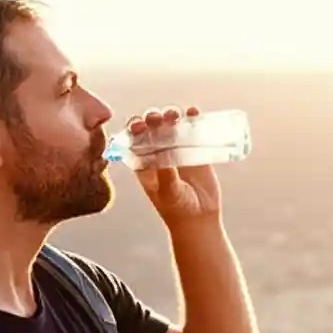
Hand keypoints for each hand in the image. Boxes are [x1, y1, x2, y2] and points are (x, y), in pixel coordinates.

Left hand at [128, 106, 222, 228]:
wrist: (199, 219)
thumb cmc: (177, 209)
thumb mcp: (169, 192)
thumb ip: (166, 174)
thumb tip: (163, 153)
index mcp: (143, 162)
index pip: (133, 139)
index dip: (133, 129)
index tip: (138, 125)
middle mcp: (158, 152)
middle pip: (152, 127)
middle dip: (152, 118)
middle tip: (158, 117)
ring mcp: (177, 149)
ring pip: (171, 124)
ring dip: (171, 114)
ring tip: (176, 114)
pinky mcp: (195, 149)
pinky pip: (192, 129)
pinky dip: (192, 118)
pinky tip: (194, 112)